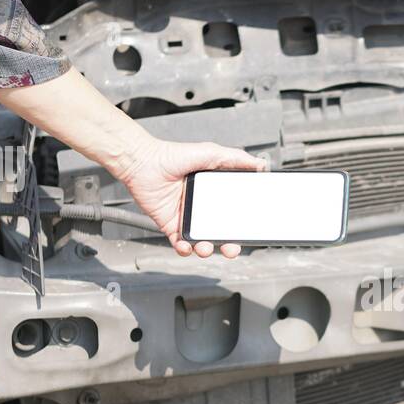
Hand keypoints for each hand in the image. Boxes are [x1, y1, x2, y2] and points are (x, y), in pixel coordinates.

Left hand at [116, 136, 266, 257]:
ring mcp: (186, 218)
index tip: (248, 231)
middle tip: (231, 248)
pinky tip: (186, 246)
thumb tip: (260, 164)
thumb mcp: (211, 153)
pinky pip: (180, 244)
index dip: (241, 226)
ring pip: (202, 242)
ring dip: (207, 249)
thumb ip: (236, 159)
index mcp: (213, 194)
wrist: (143, 162)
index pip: (233, 214)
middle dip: (228, 245)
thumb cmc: (173, 155)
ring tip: (206, 247)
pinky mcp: (170, 226)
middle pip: (220, 234)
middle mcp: (201, 208)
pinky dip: (185, 249)